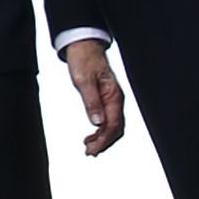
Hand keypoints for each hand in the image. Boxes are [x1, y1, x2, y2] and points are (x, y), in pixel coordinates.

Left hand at [63, 36, 124, 155]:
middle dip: (104, 142)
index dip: (105, 139)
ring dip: (102, 138)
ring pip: (111, 125)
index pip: (114, 123)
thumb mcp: (84, 80)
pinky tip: (91, 135)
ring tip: (89, 147)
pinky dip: (100, 130)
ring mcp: (111, 99)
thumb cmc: (84, 59)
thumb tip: (97, 122)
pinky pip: (107, 118)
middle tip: (89, 152)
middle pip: (115, 127)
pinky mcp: (105, 98)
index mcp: (113, 95)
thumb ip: (91, 101)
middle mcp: (115, 98)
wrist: (83, 46)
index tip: (94, 148)